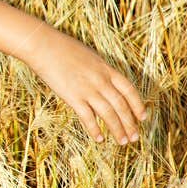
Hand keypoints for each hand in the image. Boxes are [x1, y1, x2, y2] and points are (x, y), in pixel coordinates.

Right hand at [23, 30, 146, 143]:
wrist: (43, 46)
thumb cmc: (62, 49)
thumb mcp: (89, 57)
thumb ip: (98, 71)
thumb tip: (103, 82)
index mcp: (107, 69)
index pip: (129, 90)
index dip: (138, 105)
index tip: (143, 117)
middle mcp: (101, 80)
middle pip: (121, 105)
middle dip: (130, 123)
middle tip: (135, 137)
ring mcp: (87, 89)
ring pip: (109, 113)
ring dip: (117, 129)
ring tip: (122, 142)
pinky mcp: (72, 97)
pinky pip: (87, 117)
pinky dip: (94, 129)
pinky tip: (99, 139)